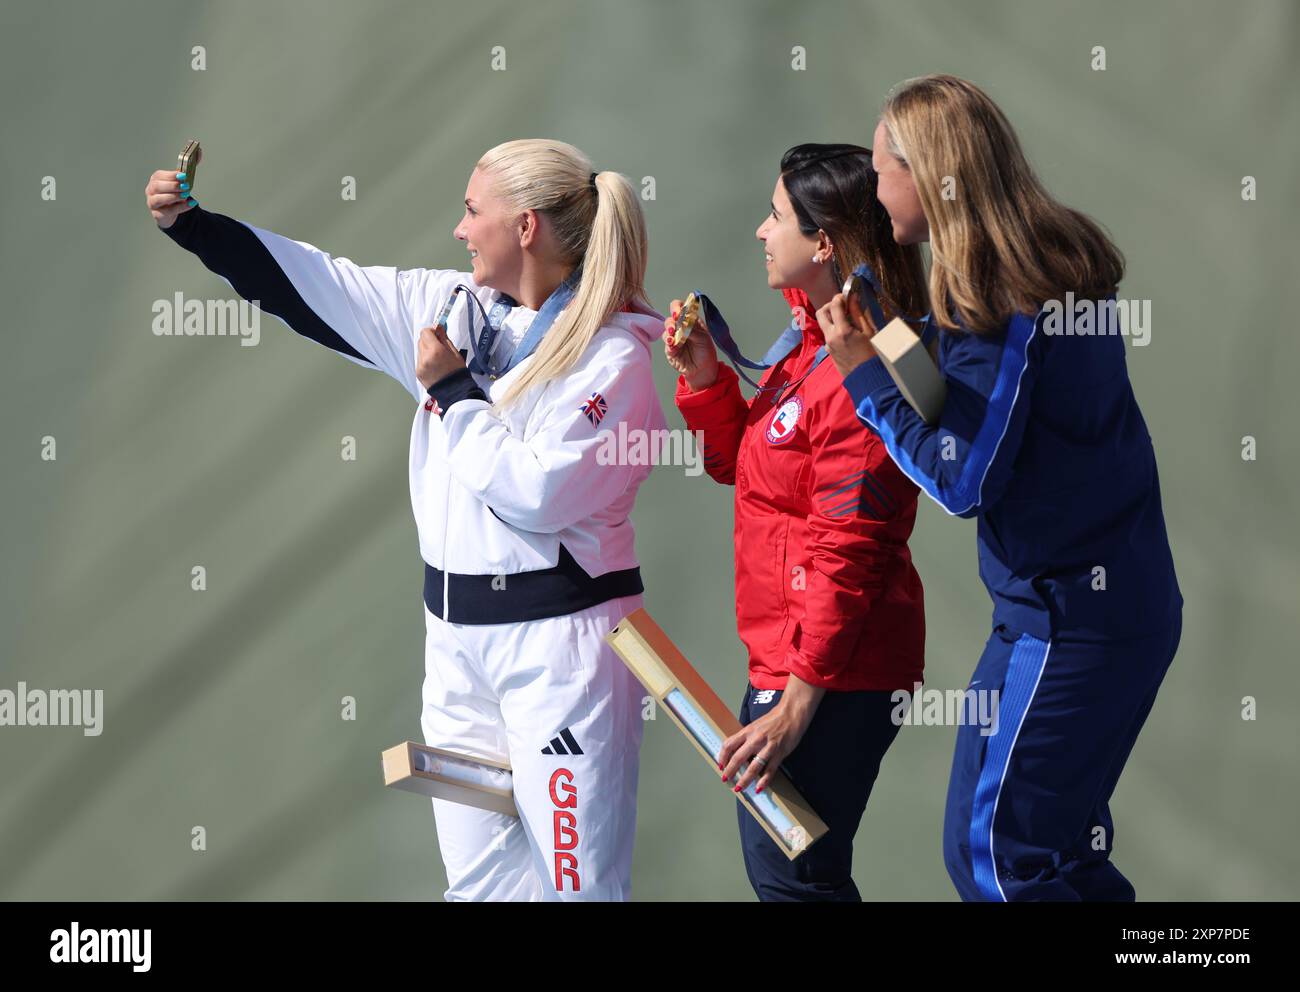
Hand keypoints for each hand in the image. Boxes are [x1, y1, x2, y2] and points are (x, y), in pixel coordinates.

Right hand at [145, 168, 195, 228]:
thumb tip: (199, 153)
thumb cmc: (174, 193)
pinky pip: (168, 211)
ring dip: (174, 196)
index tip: (183, 175)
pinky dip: (180, 207)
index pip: (159, 175)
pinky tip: (191, 204)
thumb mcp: (181, 181)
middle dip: (172, 186)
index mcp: (156, 179)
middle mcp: (151, 190)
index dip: (171, 175)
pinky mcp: (158, 214)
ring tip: (186, 195)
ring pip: (158, 199)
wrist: (170, 212)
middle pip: (157, 186)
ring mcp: (152, 202)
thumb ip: (189, 167)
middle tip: (186, 186)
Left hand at [416, 324, 466, 389]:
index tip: (438, 334)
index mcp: (436, 350)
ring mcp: (420, 365)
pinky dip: (425, 360)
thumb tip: (439, 328)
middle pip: (421, 340)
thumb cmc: (458, 372)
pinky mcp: (418, 372)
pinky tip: (434, 366)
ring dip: (427, 350)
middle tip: (439, 346)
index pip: (425, 332)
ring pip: (420, 350)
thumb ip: (444, 339)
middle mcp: (425, 357)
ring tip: (437, 358)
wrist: (455, 392)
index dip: (432, 331)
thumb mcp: (455, 352)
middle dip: (429, 340)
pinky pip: (419, 360)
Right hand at [662, 298, 718, 391]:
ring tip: (674, 334)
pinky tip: (673, 343)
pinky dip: (669, 342)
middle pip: (671, 318)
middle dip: (672, 319)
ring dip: (670, 330)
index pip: (681, 308)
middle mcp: (680, 328)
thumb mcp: (703, 338)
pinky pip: (667, 343)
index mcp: (691, 321)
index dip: (678, 307)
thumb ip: (691, 329)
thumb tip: (681, 323)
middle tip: (676, 321)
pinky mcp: (670, 349)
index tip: (679, 311)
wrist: (703, 369)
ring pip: (667, 330)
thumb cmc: (705, 352)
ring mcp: (674, 338)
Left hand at [718, 676, 824, 794]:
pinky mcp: (780, 752)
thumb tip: (737, 751)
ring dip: (745, 779)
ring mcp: (768, 746)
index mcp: (748, 731)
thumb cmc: (774, 719)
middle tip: (726, 779)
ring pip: (753, 767)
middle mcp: (756, 739)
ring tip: (740, 787)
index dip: (722, 757)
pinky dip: (764, 780)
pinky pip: (770, 769)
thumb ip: (747, 737)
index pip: (729, 745)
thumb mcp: (756, 725)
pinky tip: (759, 788)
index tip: (720, 765)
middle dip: (730, 771)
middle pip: (738, 758)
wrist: (792, 713)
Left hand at [817, 288, 880, 378]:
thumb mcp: (868, 331)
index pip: (834, 305)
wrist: (866, 377)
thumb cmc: (872, 353)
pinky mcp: (828, 351)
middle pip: (821, 313)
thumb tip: (853, 297)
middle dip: (829, 306)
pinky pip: (828, 336)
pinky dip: (834, 330)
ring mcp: (828, 345)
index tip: (846, 296)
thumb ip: (858, 312)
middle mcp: (830, 337)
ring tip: (846, 320)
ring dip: (831, 318)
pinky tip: (846, 334)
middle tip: (841, 306)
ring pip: (823, 325)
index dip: (839, 297)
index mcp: (841, 330)